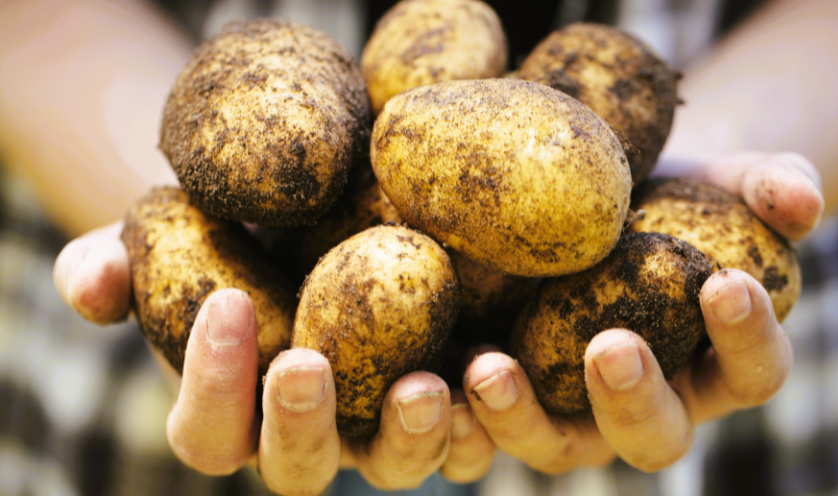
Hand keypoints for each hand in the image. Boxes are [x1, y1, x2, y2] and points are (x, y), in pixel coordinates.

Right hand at [53, 228, 495, 492]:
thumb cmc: (233, 232)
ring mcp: (380, 427)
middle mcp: (310, 434)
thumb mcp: (170, 236)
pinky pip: (465, 437)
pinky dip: (483, 419)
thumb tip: (88, 282)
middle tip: (306, 364)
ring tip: (424, 385)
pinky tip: (489, 369)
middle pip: (299, 467)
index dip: (208, 381)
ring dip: (409, 437)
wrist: (318, 215)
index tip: (222, 302)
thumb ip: (118, 263)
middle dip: (300, 424)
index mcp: (237, 410)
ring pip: (394, 468)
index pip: (207, 430)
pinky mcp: (445, 403)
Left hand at [461, 152, 822, 473]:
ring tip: (488, 368)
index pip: (751, 371)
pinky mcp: (507, 391)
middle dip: (633, 398)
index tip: (727, 280)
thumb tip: (797, 197)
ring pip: (554, 444)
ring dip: (520, 418)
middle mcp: (646, 403)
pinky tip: (430, 372)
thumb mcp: (727, 180)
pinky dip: (457, 411)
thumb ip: (774, 185)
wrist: (603, 197)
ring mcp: (571, 408)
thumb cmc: (677, 195)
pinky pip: (481, 424)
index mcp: (713, 364)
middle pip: (652, 435)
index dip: (747, 336)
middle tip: (612, 345)